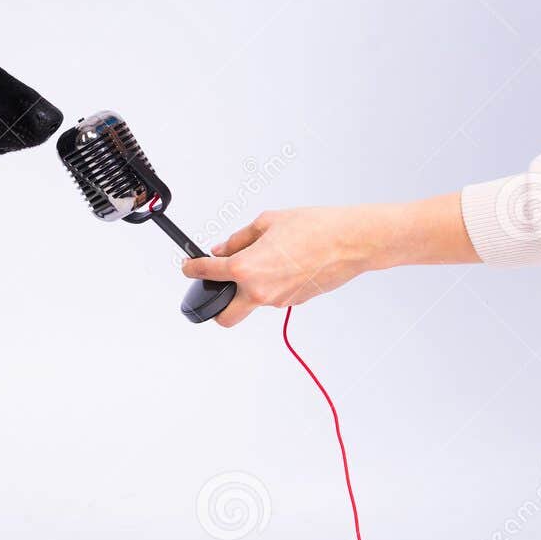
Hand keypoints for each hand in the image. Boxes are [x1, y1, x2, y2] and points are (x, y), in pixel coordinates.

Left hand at [181, 196, 475, 326]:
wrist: (352, 242)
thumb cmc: (315, 227)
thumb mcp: (267, 223)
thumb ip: (239, 239)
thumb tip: (221, 249)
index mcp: (246, 268)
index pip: (206, 273)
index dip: (191, 269)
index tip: (187, 267)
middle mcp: (259, 291)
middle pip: (224, 317)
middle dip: (214, 305)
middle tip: (216, 287)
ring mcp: (277, 301)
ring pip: (252, 303)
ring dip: (248, 288)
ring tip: (264, 260)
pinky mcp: (294, 303)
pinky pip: (273, 297)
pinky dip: (270, 284)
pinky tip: (284, 264)